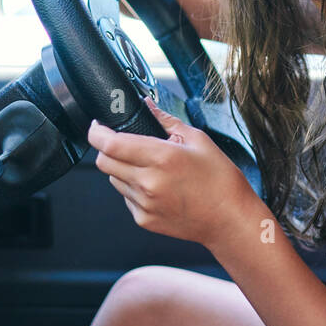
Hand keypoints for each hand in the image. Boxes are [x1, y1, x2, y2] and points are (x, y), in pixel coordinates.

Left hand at [88, 97, 257, 247]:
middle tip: (123, 143)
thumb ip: (167, 121)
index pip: (110, 144)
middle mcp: (148, 182)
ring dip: (121, 169)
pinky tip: (157, 187)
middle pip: (103, 162)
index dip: (96, 132)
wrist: (229, 219)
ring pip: (113, 180)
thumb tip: (148, 105)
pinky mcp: (144, 219)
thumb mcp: (198, 140)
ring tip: (149, 168)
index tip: (97, 126)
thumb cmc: (220, 180)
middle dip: (107, 149)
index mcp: (162, 158)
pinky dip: (133, 188)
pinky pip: (126, 198)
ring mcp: (144, 203)